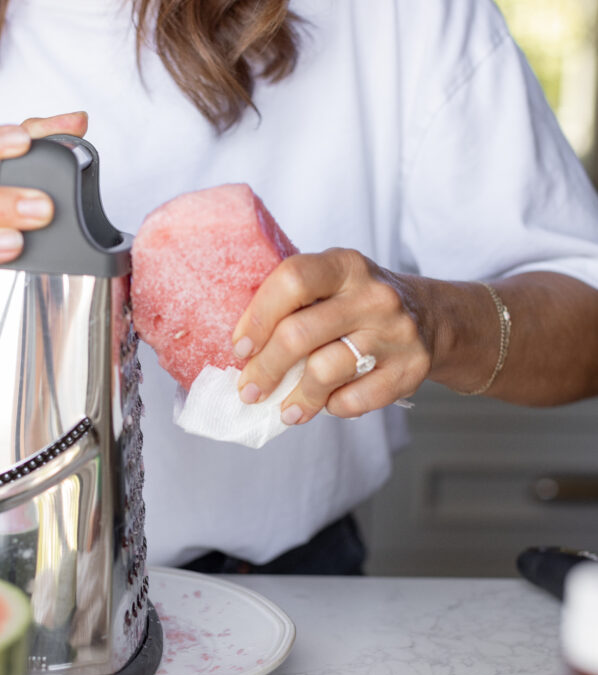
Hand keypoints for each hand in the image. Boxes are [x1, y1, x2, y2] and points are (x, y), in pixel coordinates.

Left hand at [232, 248, 432, 423]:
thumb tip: (242, 349)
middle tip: (249, 391)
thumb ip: (293, 302)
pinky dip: (333, 407)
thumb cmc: (359, 303)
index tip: (241, 348)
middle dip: (265, 369)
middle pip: (300, 333)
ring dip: (297, 398)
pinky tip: (326, 404)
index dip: (258, 317)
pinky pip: (356, 399)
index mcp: (345, 265)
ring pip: (326, 371)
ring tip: (286, 409)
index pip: (292, 280)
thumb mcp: (333, 282)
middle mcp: (374, 295)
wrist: (432, 318)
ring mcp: (396, 332)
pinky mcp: (410, 368)